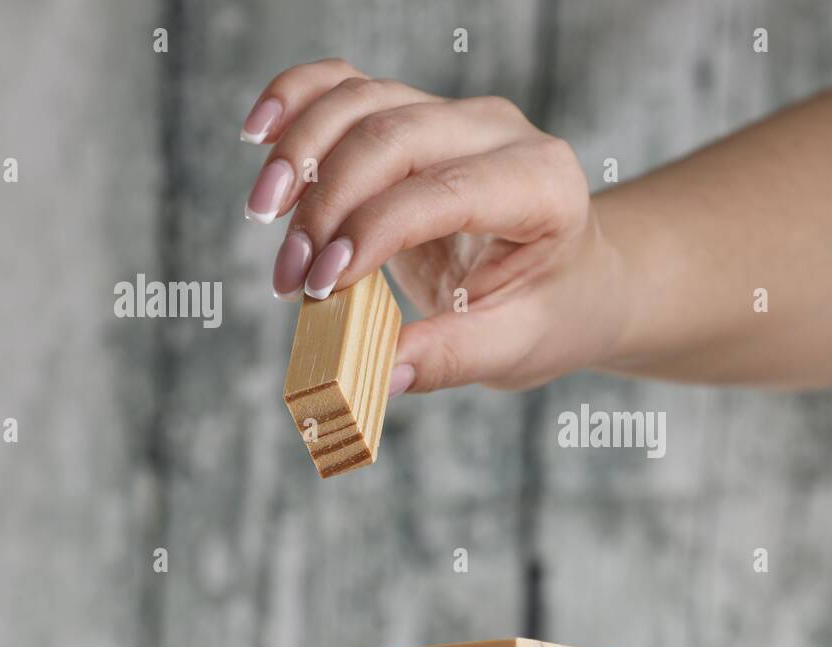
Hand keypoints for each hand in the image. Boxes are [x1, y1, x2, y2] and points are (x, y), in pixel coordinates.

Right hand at [241, 59, 623, 392]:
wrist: (572, 277)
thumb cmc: (549, 312)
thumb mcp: (515, 346)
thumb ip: (451, 358)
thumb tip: (380, 373)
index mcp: (542, 185)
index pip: (445, 190)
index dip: (373, 231)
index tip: (321, 286)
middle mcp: (500, 132)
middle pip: (393, 135)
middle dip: (327, 204)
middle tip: (288, 278)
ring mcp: (455, 115)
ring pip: (361, 100)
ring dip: (299, 154)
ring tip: (263, 218)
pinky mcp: (416, 113)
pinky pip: (347, 87)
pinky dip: (298, 100)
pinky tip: (259, 135)